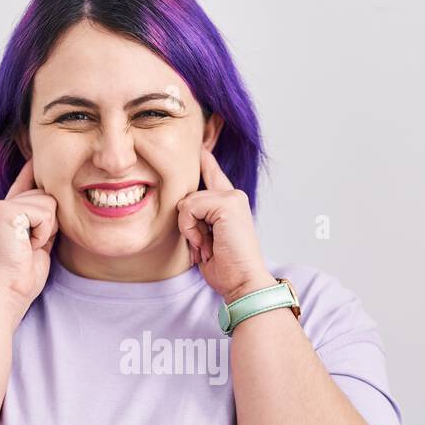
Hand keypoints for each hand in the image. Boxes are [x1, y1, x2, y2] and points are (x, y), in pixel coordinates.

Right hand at [0, 157, 57, 310]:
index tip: (35, 154)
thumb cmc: (24, 274)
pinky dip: (44, 232)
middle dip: (49, 223)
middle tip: (32, 246)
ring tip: (29, 246)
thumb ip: (44, 221)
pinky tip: (28, 245)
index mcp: (7, 212)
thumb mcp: (39, 241)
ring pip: (48, 202)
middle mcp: (1, 205)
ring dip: (47, 229)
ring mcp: (1, 207)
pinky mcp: (5, 212)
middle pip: (46, 195)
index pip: (25, 183)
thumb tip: (55, 202)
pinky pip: (44, 213)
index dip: (32, 170)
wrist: (10, 291)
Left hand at [177, 147, 274, 302]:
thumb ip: (197, 219)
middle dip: (187, 223)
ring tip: (206, 245)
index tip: (198, 141)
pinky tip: (205, 242)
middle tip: (203, 245)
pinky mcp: (227, 203)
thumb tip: (181, 204)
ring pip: (187, 201)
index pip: (211, 171)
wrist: (243, 283)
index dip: (204, 158)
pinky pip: (189, 207)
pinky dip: (191, 228)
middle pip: (188, 193)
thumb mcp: (206, 239)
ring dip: (189, 229)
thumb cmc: (226, 268)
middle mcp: (233, 195)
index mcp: (229, 202)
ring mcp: (232, 197)